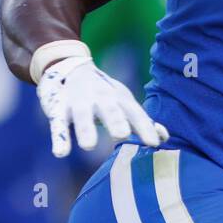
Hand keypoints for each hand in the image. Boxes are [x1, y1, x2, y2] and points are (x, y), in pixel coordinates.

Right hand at [36, 55, 167, 156]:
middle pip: (110, 110)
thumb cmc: (104, 93)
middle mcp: (101, 99)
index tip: (154, 143)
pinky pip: (58, 123)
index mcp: (120, 98)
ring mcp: (79, 102)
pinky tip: (61, 153)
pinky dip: (59, 138)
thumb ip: (141, 120)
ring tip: (89, 145)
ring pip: (82, 115)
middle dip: (116, 121)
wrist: (70, 68)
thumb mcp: (124, 102)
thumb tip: (164, 137)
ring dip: (86, 128)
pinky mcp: (59, 108)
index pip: (135, 113)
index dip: (144, 127)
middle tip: (122, 135)